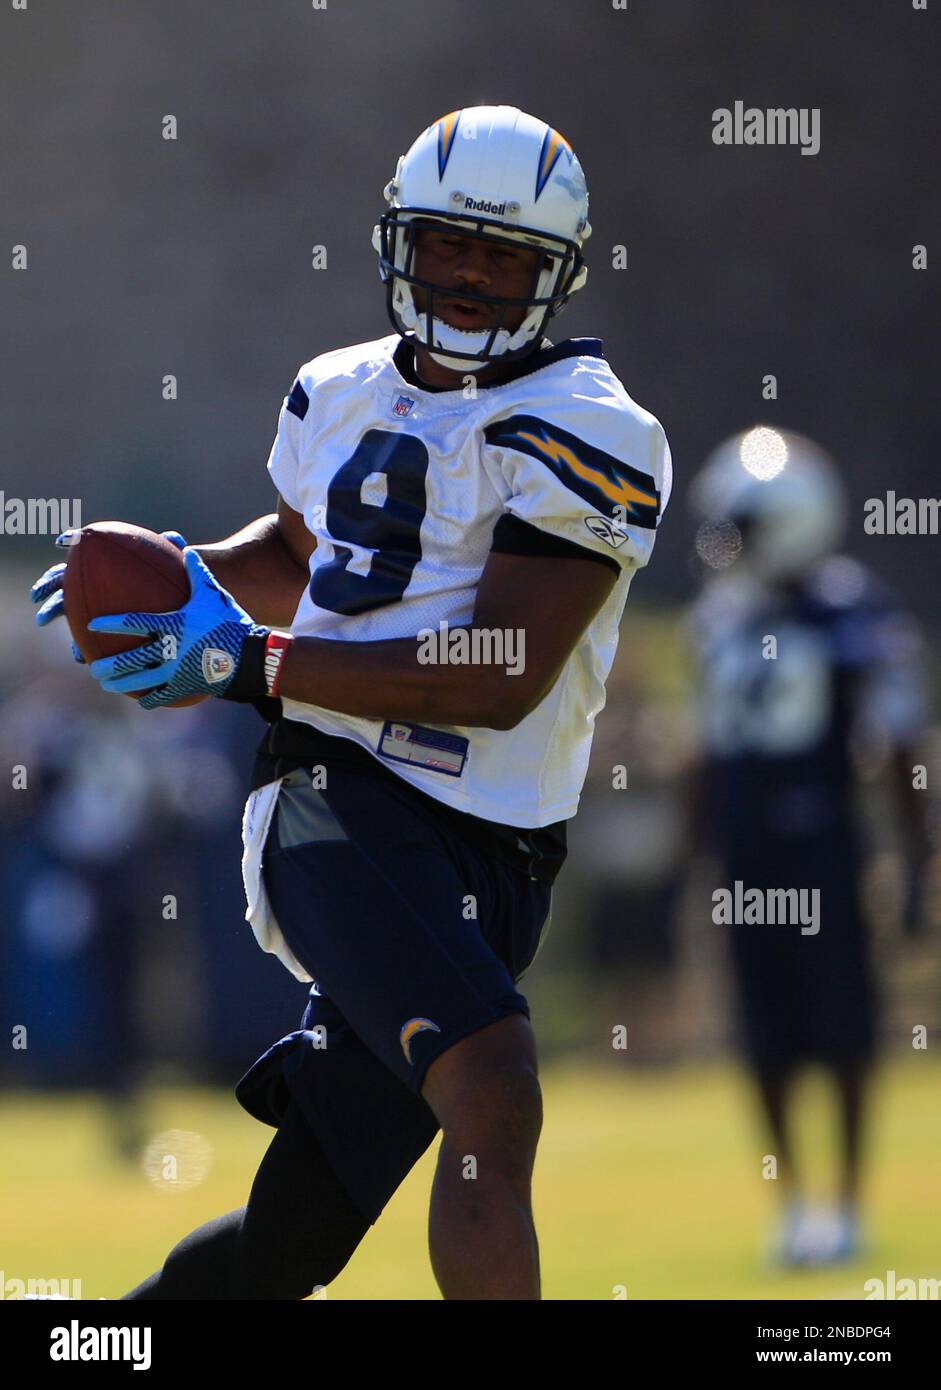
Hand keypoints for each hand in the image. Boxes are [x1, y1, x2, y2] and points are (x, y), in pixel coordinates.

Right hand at [30, 529, 188, 664]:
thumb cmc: (172, 583)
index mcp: (107, 566)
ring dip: (52, 611)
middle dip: (47, 585)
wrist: (174, 607)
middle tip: (38, 590)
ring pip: (67, 608)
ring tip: (42, 620)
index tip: (63, 540)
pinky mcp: (100, 629)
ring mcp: (94, 606)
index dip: (71, 541)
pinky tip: (78, 653)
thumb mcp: (174, 569)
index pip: (85, 550)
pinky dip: (79, 645)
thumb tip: (174, 537)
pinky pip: (86, 638)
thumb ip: (175, 551)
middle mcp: (95, 584)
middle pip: (64, 580)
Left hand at [86, 549, 268, 709]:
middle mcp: (169, 649)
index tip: (91, 625)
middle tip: (93, 668)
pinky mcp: (187, 686)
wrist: (252, 655)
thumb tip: (186, 551)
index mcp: (172, 625)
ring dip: (121, 683)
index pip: (133, 623)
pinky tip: (141, 701)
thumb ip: (197, 573)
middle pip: (131, 659)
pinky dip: (151, 699)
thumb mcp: (214, 594)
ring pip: (142, 680)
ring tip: (106, 685)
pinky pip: (164, 695)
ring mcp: (177, 671)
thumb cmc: (232, 621)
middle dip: (109, 665)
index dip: (110, 623)